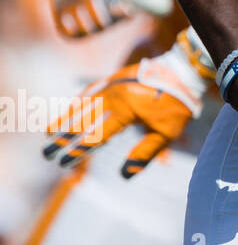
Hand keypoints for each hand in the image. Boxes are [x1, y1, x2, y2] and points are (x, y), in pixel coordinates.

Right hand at [44, 31, 210, 177]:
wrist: (184, 70)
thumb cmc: (177, 104)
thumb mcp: (166, 132)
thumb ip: (145, 152)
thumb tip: (125, 174)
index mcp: (125, 111)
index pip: (96, 136)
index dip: (79, 151)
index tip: (64, 163)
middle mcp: (113, 96)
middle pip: (83, 120)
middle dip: (63, 138)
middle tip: (46, 153)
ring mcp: (112, 84)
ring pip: (83, 103)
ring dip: (65, 118)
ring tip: (47, 131)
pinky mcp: (115, 76)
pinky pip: (92, 88)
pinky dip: (80, 99)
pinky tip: (71, 107)